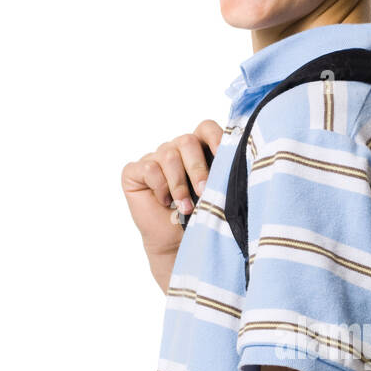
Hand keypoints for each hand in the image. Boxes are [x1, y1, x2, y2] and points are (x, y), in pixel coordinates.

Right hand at [120, 120, 223, 255]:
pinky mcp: (135, 170)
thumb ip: (222, 173)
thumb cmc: (198, 217)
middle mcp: (176, 149)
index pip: (206, 128)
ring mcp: (154, 158)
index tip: (225, 157)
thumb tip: (235, 160)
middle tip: (203, 192)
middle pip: (187, 141)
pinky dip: (159, 187)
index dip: (217, 138)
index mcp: (198, 149)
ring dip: (179, 185)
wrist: (176, 242)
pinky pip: (149, 168)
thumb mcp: (215, 194)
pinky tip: (164, 202)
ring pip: (168, 156)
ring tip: (186, 207)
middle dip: (198, 169)